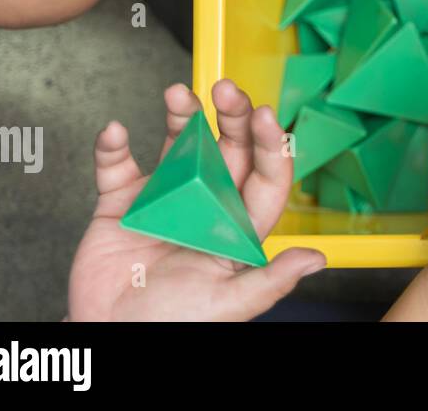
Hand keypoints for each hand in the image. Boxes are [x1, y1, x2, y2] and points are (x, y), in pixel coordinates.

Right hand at [67, 80, 325, 320]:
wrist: (110, 338)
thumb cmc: (172, 325)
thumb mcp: (227, 305)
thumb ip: (269, 281)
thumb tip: (317, 259)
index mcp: (237, 225)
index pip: (265, 176)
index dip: (269, 144)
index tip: (265, 116)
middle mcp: (207, 204)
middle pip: (228, 148)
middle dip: (231, 115)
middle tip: (226, 89)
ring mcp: (165, 198)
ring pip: (179, 145)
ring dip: (180, 116)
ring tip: (177, 95)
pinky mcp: (123, 204)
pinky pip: (118, 167)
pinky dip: (113, 148)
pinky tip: (115, 134)